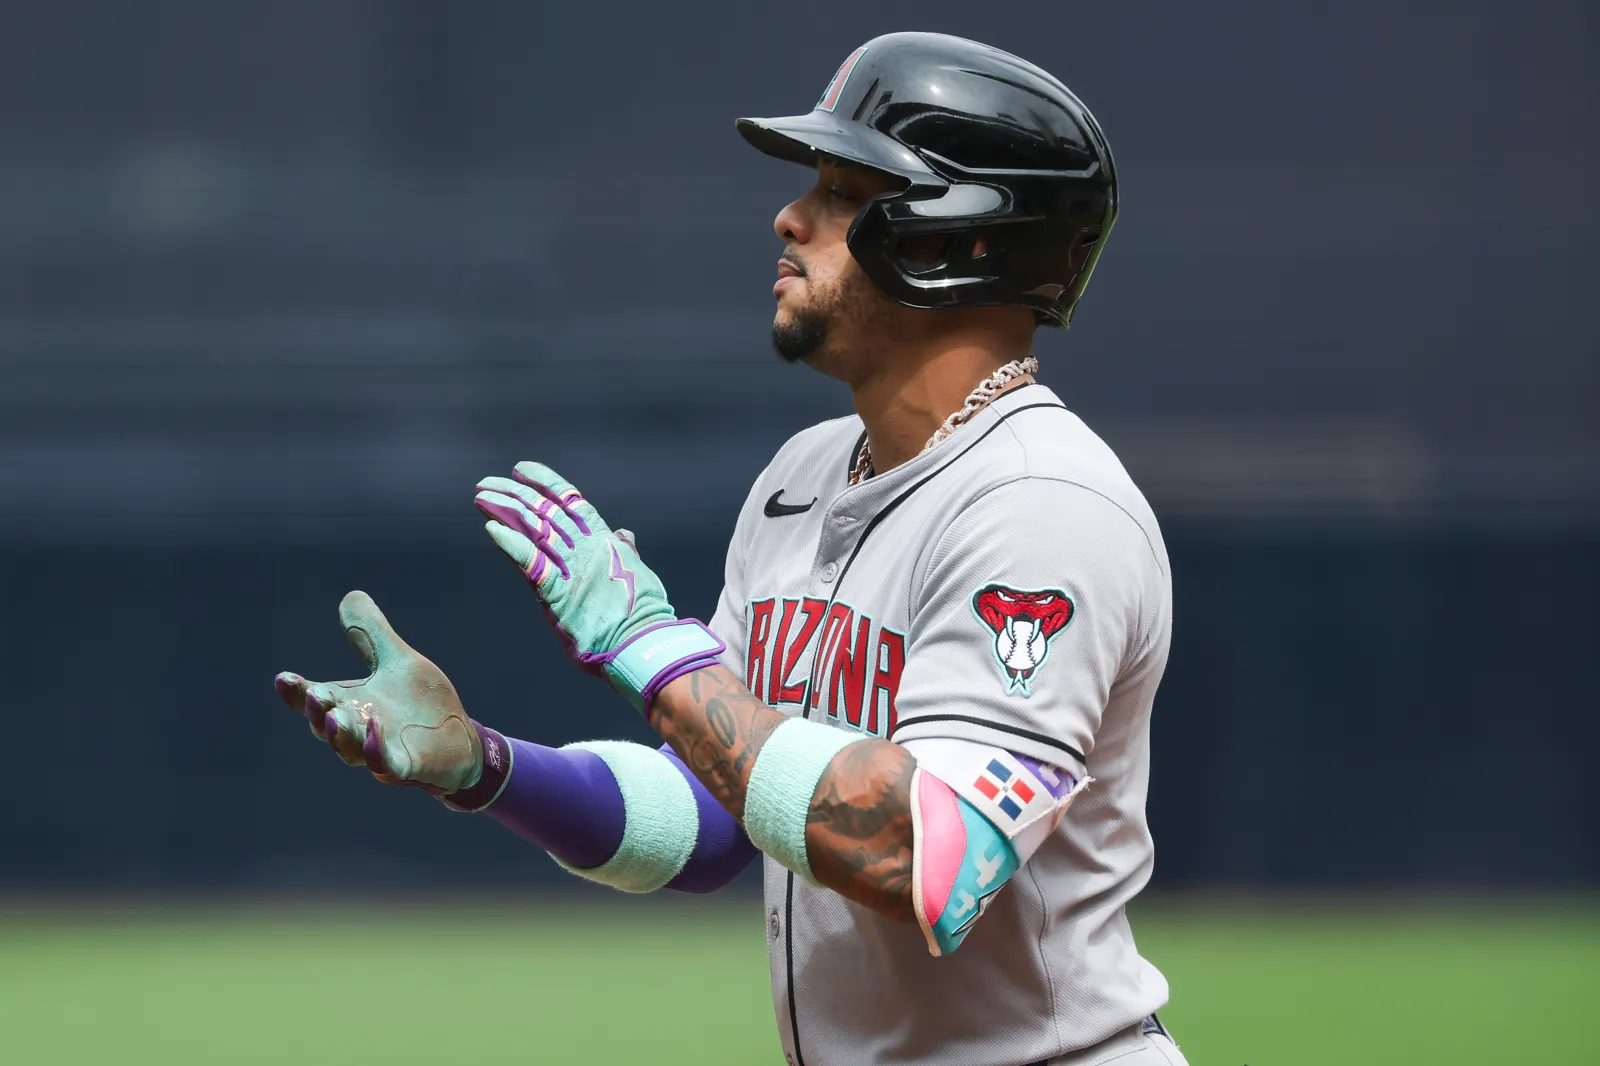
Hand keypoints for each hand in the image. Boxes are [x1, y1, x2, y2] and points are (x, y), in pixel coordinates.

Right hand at [273, 590, 482, 792]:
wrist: (459, 738)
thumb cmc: (421, 703)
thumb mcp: (398, 661)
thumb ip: (372, 634)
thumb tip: (351, 596)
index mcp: (350, 704)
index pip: (313, 700)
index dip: (295, 692)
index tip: (283, 678)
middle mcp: (358, 731)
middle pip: (326, 725)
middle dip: (317, 711)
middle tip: (313, 694)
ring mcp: (381, 752)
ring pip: (350, 748)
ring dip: (341, 734)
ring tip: (333, 716)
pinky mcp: (407, 766)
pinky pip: (386, 764)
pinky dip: (376, 751)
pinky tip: (375, 730)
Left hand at [474, 461, 721, 712]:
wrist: (642, 642)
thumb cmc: (644, 613)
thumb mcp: (638, 572)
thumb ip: (626, 551)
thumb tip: (625, 534)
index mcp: (604, 540)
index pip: (570, 500)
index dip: (544, 482)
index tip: (522, 468)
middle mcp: (584, 547)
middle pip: (543, 510)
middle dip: (514, 492)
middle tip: (488, 482)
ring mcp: (570, 567)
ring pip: (531, 528)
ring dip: (504, 510)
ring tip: (482, 496)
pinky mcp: (556, 591)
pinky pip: (528, 561)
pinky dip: (509, 543)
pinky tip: (492, 529)